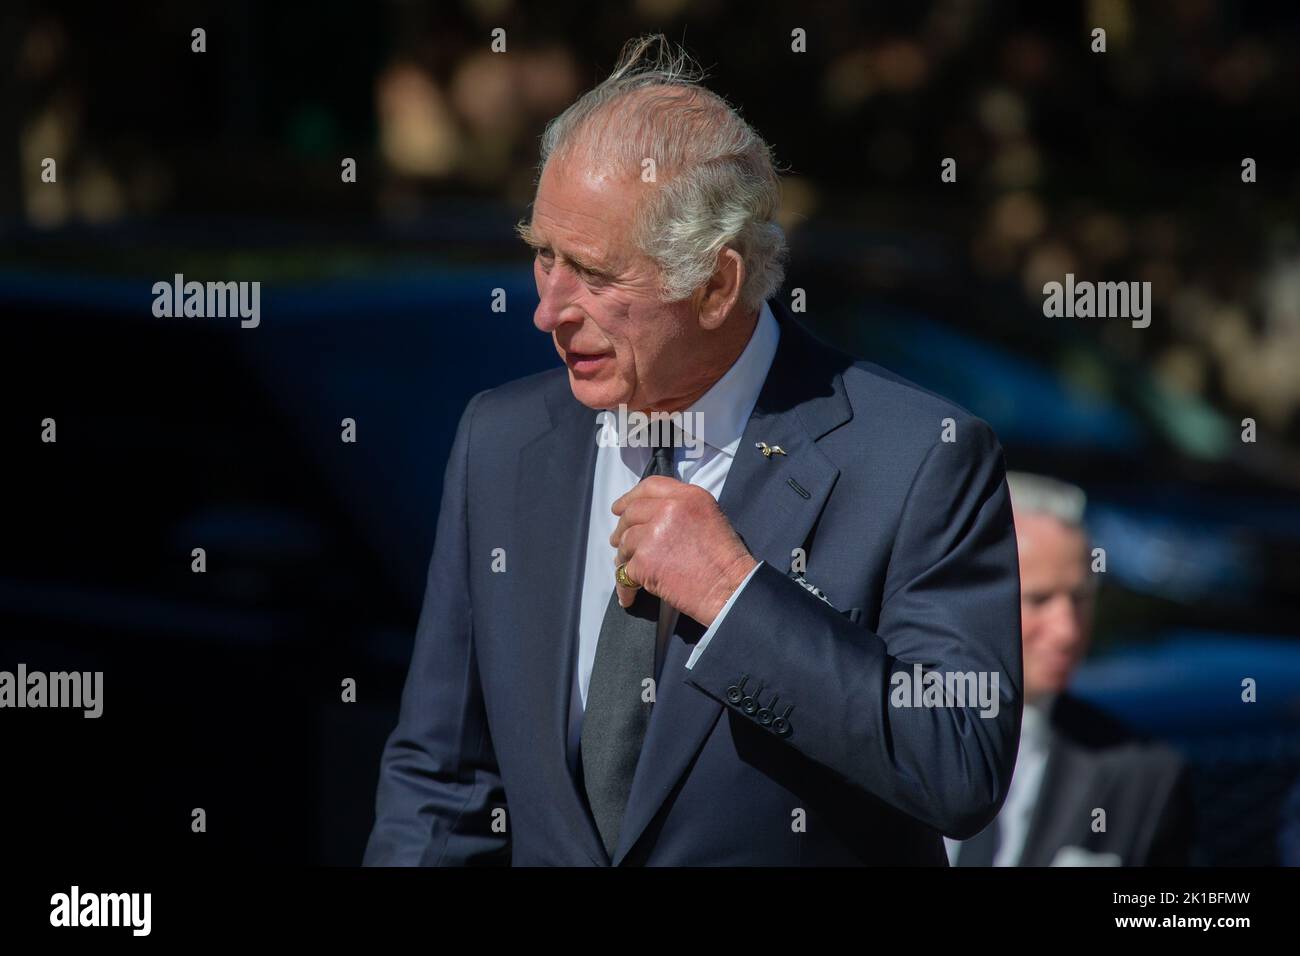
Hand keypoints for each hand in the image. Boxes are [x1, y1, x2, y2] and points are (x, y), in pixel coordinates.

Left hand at [610, 476, 757, 625]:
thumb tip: (652, 516)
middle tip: (617, 541)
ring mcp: (654, 534)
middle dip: (622, 528)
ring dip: (624, 556)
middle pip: (631, 513)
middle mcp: (669, 509)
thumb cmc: (726, 561)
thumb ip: (681, 509)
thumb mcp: (710, 518)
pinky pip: (624, 572)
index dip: (630, 497)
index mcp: (688, 496)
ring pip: (625, 541)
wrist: (730, 589)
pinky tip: (629, 595)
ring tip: (628, 567)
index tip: (619, 508)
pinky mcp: (644, 560)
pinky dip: (625, 586)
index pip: (650, 486)